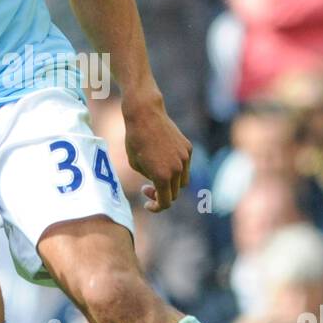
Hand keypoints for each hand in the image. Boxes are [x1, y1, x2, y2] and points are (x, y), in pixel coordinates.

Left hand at [121, 90, 191, 212]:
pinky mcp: (188, 148)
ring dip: (172, 184)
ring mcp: (185, 158)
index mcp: (162, 176)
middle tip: (148, 188)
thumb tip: (159, 185)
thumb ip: (150, 179)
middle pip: (174, 194)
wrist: (145, 115)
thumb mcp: (135, 165)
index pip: (165, 202)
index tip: (148, 204)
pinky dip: (176, 168)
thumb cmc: (135, 140)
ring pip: (183, 182)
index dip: (156, 207)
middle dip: (161, 195)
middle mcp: (177, 169)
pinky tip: (163, 159)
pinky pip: (185, 166)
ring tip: (158, 175)